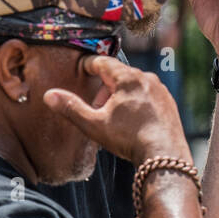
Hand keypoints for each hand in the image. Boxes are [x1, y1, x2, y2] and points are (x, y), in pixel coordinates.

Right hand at [44, 55, 188, 164]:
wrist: (165, 155)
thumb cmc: (129, 139)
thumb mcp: (94, 124)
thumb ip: (71, 107)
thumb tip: (49, 95)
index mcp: (129, 78)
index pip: (103, 62)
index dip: (89, 64)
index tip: (81, 68)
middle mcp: (147, 78)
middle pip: (119, 74)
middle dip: (104, 87)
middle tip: (96, 106)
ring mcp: (161, 90)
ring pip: (134, 84)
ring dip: (120, 94)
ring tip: (113, 116)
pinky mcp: (169, 102)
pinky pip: (147, 95)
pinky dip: (136, 101)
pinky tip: (132, 120)